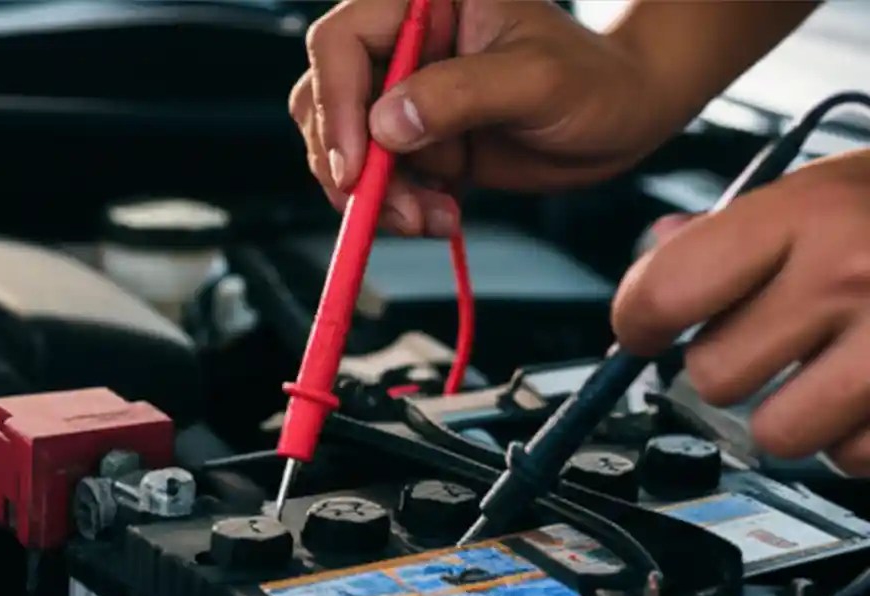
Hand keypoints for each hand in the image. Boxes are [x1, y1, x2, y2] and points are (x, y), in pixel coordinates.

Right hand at [289, 0, 678, 235]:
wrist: (623, 118)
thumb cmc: (597, 81)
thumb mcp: (536, 81)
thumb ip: (459, 94)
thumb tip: (384, 126)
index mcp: (424, 1)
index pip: (341, 43)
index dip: (336, 104)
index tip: (355, 165)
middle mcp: (402, 42)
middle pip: (325, 100)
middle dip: (350, 164)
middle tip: (390, 208)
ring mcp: (403, 94)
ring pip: (343, 149)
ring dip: (374, 197)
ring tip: (429, 220)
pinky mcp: (412, 139)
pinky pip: (375, 179)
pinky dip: (397, 208)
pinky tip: (441, 217)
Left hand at [613, 149, 869, 475]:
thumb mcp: (830, 188)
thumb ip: (738, 230)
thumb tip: (659, 256)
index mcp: (808, 213)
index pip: (666, 290)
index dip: (639, 320)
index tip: (644, 330)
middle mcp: (852, 277)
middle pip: (713, 376)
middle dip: (733, 365)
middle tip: (777, 339)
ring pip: (777, 435)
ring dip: (796, 413)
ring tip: (837, 369)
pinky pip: (854, 461)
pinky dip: (860, 439)